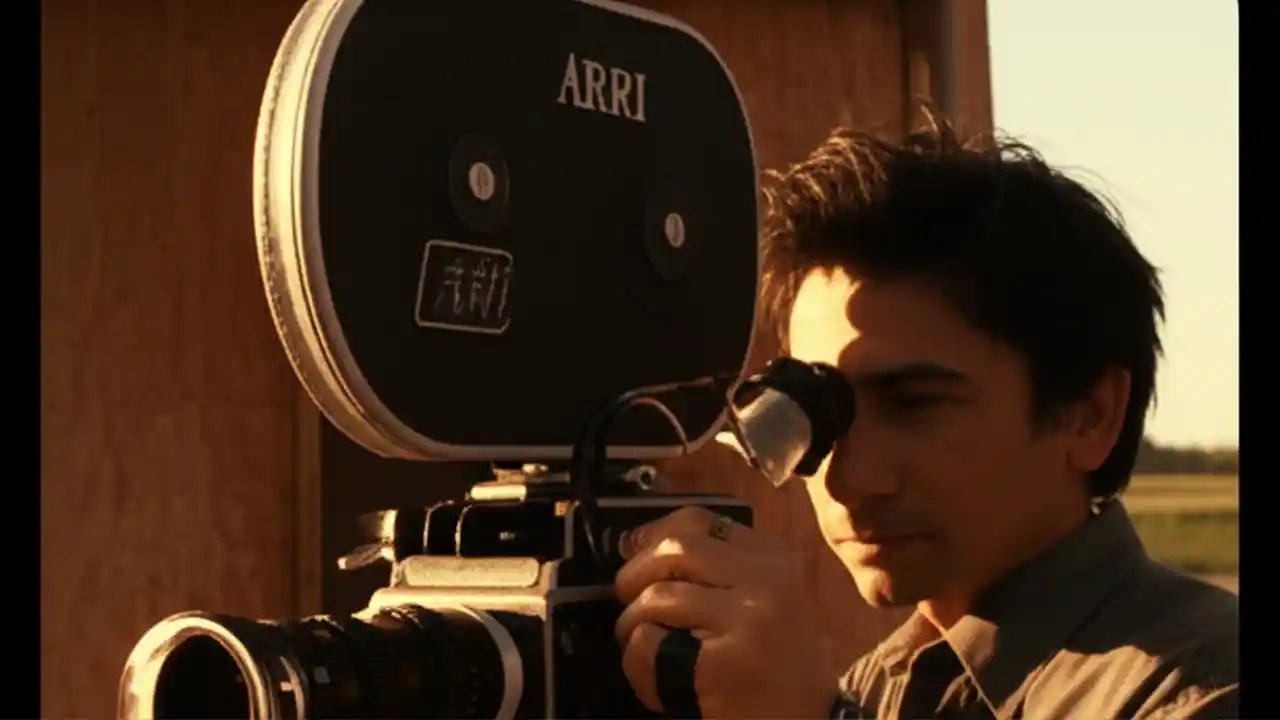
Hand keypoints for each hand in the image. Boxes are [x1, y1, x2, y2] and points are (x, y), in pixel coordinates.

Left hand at [614, 505, 838, 718]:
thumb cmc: (779, 666)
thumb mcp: (768, 600)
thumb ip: (719, 569)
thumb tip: (637, 543)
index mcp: (774, 560)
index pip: (698, 521)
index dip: (654, 536)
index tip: (636, 555)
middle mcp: (767, 582)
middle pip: (674, 549)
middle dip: (634, 574)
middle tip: (629, 603)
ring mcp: (748, 621)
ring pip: (656, 597)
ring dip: (632, 624)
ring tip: (646, 649)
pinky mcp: (723, 665)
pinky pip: (650, 644)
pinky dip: (637, 661)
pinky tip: (657, 680)